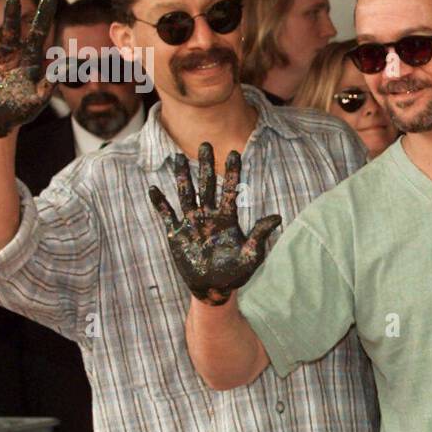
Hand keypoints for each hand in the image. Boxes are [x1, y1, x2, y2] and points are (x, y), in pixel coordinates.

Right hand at [148, 143, 281, 305]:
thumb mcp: (251, 255)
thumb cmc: (236, 272)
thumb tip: (277, 217)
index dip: (232, 173)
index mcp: (227, 219)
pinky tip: (154, 189)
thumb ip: (260, 235)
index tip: (234, 153)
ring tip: (179, 157)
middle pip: (207, 185)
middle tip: (205, 144)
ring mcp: (192, 223)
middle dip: (206, 165)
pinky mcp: (176, 234)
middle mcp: (208, 216)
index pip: (230, 191)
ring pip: (186, 195)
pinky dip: (160, 203)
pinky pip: (167, 215)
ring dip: (183, 177)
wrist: (214, 288)